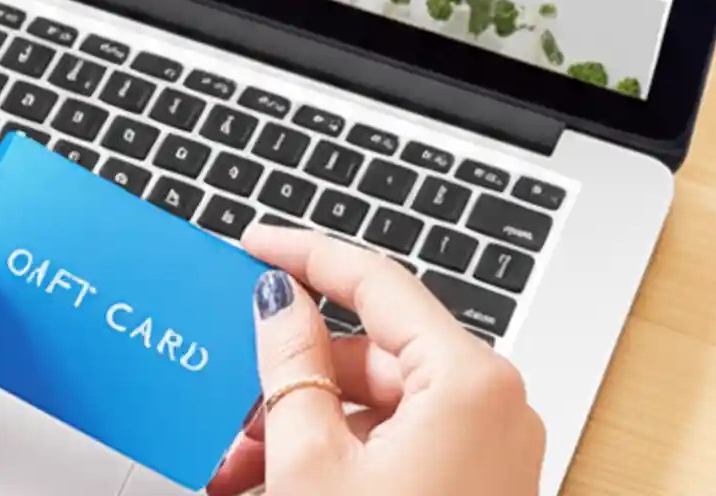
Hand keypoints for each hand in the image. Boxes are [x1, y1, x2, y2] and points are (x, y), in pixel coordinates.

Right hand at [208, 225, 544, 495]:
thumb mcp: (312, 463)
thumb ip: (289, 365)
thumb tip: (277, 301)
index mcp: (468, 381)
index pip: (375, 281)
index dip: (304, 255)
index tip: (254, 244)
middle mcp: (491, 404)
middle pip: (369, 351)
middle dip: (287, 377)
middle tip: (224, 395)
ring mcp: (485, 446)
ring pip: (374, 403)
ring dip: (300, 425)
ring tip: (236, 463)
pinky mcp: (471, 480)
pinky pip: (392, 443)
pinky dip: (334, 455)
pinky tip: (275, 480)